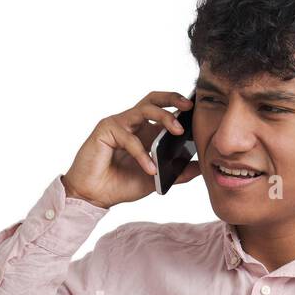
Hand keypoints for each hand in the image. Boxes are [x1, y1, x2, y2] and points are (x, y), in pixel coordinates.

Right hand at [62, 91, 200, 208]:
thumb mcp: (155, 180)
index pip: (163, 110)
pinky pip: (129, 138)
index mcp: (143, 131)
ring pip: (144, 110)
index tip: (198, 111)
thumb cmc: (119, 185)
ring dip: (164, 117)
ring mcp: (118, 124)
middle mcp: (131, 124)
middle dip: (173, 98)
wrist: (93, 196)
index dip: (179, 107)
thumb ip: (176, 173)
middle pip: (153, 100)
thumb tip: (201, 167)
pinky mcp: (105, 130)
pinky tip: (150, 169)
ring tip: (178, 131)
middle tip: (190, 105)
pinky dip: (142, 154)